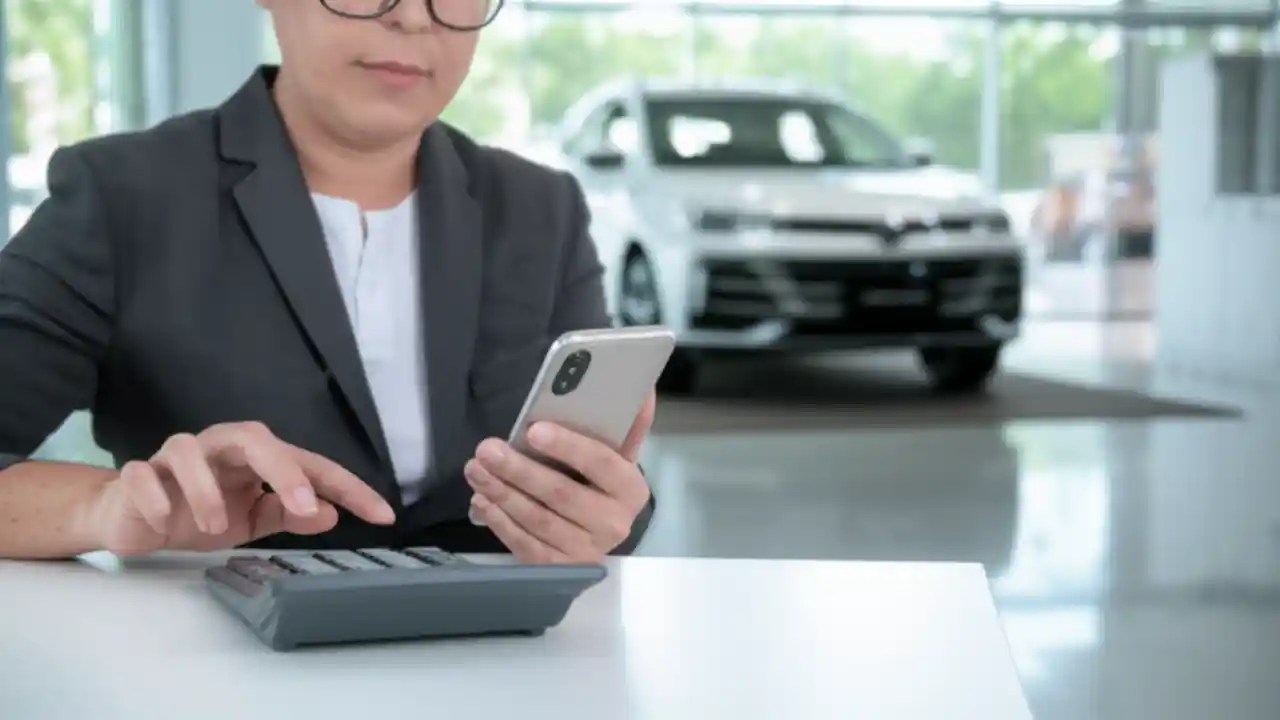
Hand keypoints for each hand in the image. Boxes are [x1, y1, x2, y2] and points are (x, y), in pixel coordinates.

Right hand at [90, 422, 395, 555]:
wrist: (134, 519)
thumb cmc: (200, 513)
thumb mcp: (252, 520)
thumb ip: (288, 513)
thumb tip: (329, 514)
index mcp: (254, 459)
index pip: (308, 464)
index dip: (347, 487)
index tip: (382, 514)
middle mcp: (218, 449)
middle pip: (253, 438)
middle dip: (283, 470)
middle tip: (302, 506)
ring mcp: (173, 459)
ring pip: (188, 449)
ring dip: (206, 490)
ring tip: (214, 527)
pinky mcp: (134, 476)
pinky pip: (141, 475)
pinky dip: (154, 498)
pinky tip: (164, 522)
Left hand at [466, 391, 655, 563]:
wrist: (602, 534)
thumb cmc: (604, 484)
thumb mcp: (618, 456)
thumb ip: (627, 424)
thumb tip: (642, 387)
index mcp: (630, 489)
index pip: (601, 463)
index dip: (568, 446)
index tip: (533, 429)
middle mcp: (613, 523)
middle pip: (561, 494)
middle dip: (519, 470)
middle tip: (486, 449)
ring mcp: (585, 550)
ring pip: (538, 520)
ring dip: (502, 493)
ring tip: (476, 469)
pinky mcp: (558, 568)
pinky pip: (524, 544)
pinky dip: (499, 521)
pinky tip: (481, 499)